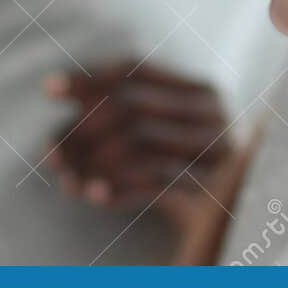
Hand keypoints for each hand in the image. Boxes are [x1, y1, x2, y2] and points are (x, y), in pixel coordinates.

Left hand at [43, 61, 230, 231]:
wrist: (238, 217)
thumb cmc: (185, 166)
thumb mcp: (156, 130)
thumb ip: (112, 108)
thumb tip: (51, 86)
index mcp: (198, 89)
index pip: (136, 69)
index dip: (90, 78)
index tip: (49, 89)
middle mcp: (212, 112)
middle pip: (131, 105)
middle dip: (83, 128)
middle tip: (51, 153)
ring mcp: (215, 149)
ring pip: (139, 140)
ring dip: (92, 160)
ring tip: (65, 179)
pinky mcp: (210, 188)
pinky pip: (153, 182)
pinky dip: (118, 187)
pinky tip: (91, 194)